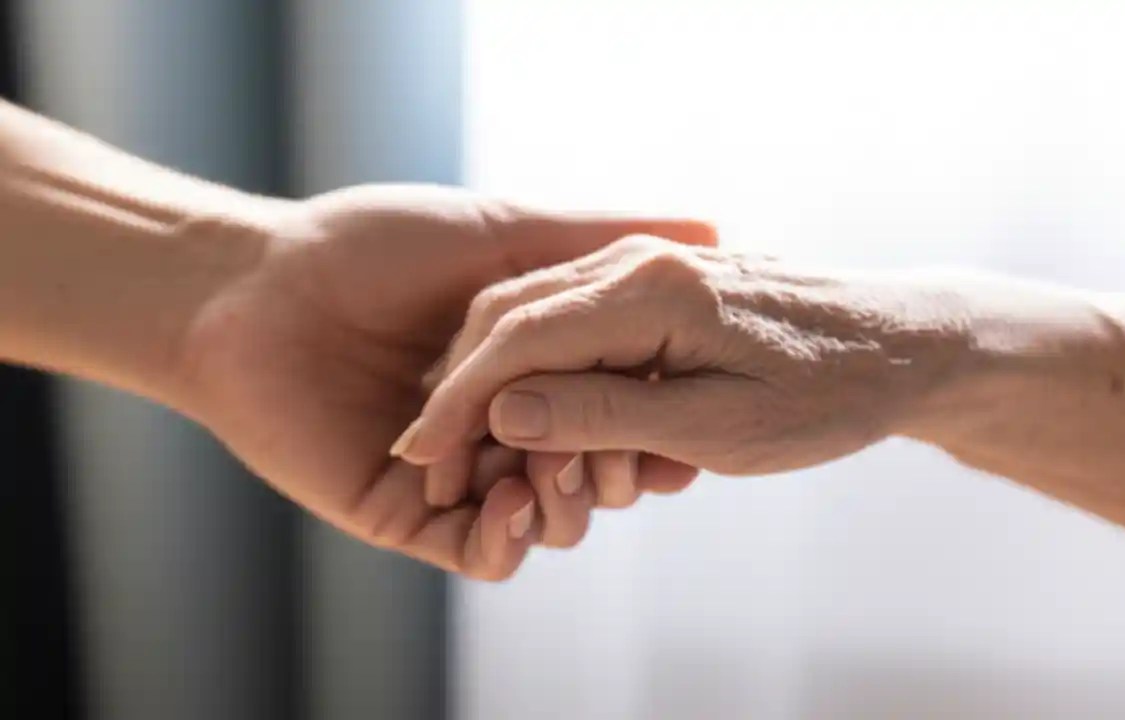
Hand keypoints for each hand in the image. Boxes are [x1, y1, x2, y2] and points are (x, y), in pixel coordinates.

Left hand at [174, 185, 715, 579]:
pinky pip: (482, 556)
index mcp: (528, 369)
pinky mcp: (408, 518)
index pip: (615, 413)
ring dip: (566, 503)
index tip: (685, 415)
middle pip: (589, 475)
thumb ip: (597, 240)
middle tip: (619, 448)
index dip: (653, 420)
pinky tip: (511, 499)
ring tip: (558, 467)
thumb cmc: (372, 247)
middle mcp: (500, 427)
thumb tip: (713, 229)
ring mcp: (457, 476)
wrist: (255, 290)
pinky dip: (510, 538)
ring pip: (545, 521)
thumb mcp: (505, 234)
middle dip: (612, 465)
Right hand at [399, 236, 971, 480]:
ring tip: (483, 443)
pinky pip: (581, 317)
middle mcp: (641, 264)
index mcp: (650, 291)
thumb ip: (607, 415)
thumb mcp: (718, 427)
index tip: (422, 452)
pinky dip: (550, 366)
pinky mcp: (668, 283)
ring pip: (540, 312)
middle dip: (466, 386)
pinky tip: (548, 412)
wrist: (905, 344)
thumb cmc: (827, 393)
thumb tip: (507, 412)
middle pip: (513, 314)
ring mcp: (654, 266)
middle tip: (435, 454)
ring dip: (505, 379)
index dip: (461, 399)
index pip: (518, 338)